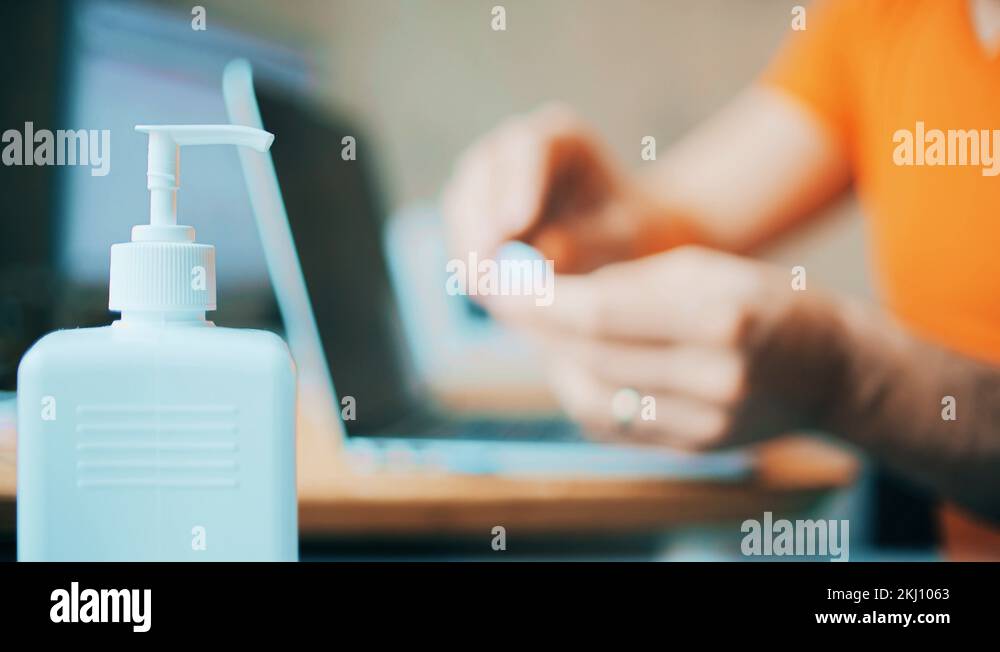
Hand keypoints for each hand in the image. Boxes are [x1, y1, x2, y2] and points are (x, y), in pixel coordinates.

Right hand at [442, 104, 686, 272]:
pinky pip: (459, 231)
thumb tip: (539, 254)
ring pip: (464, 200)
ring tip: (485, 284)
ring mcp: (488, 176)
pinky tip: (482, 288)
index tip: (515, 226)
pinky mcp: (473, 210)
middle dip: (483, 218)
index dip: (517, 184)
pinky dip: (466, 257)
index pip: (529, 147)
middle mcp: (515, 147)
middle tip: (487, 263)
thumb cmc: (628, 233)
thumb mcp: (622, 238)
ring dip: (469, 242)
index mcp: (561, 137)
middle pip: (484, 169)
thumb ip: (587, 242)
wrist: (614, 244)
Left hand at [487, 246, 847, 448]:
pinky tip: (575, 367)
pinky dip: (583, 394)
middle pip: (590, 358)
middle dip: (539, 331)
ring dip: (554, 366)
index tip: (502, 284)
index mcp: (719, 317)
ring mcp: (707, 422)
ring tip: (542, 336)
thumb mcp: (705, 269)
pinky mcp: (697, 449)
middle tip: (510, 306)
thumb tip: (553, 295)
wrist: (828, 371)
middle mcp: (713, 376)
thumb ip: (629, 284)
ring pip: (593, 399)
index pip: (600, 314)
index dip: (540, 301)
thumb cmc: (762, 303)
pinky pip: (614, 425)